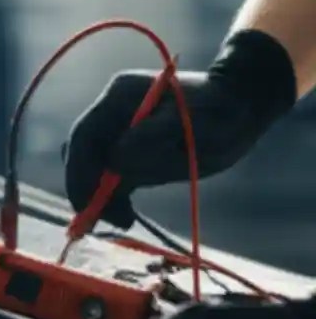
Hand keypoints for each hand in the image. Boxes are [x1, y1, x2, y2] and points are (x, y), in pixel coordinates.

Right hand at [64, 30, 296, 227]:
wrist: (238, 110)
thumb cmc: (220, 112)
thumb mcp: (191, 123)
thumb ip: (152, 137)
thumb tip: (114, 161)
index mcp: (119, 97)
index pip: (84, 136)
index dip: (80, 171)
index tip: (87, 203)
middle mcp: (111, 113)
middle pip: (83, 153)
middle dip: (86, 187)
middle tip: (98, 221)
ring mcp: (118, 131)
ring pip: (94, 168)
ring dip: (100, 196)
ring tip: (123, 220)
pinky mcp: (129, 150)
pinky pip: (110, 177)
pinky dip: (113, 197)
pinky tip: (126, 214)